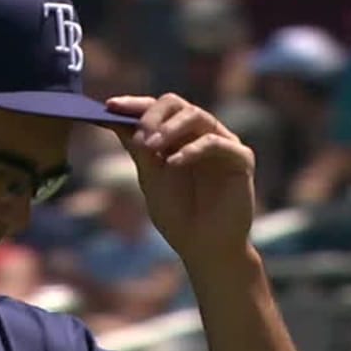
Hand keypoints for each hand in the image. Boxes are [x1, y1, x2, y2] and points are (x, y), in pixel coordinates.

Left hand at [104, 93, 256, 260]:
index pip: (156, 109)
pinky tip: (174, 164)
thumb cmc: (177, 216)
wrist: (204, 247)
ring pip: (196, 115)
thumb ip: (138, 149)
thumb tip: (114, 119)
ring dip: (169, 129)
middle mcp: (199, 134)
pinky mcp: (240, 158)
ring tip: (150, 148)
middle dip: (152, 115)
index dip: (133, 104)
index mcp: (177, 137)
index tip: (109, 106)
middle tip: (139, 136)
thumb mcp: (150, 178)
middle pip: (176, 103)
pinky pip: (215, 142)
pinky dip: (191, 150)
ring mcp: (222, 143)